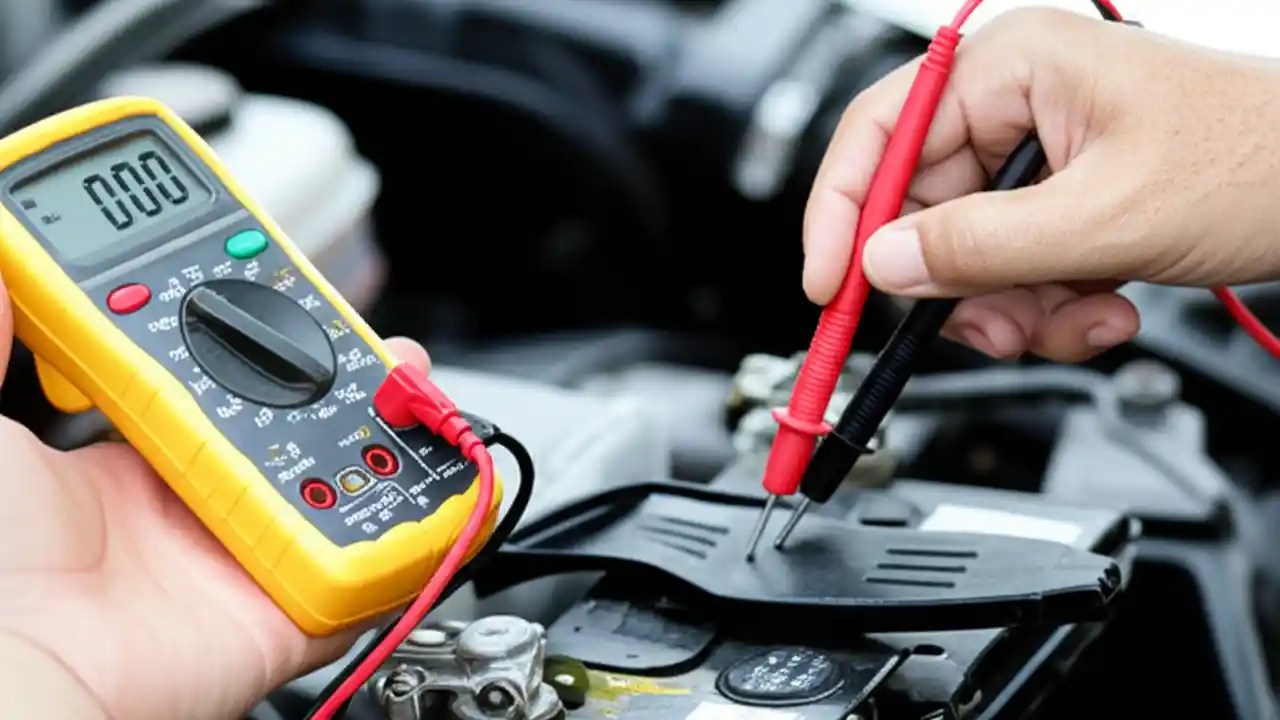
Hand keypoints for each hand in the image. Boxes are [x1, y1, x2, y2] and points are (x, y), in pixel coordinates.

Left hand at [0, 276, 431, 719]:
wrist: (20, 662)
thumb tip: (7, 266)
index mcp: (131, 467)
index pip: (216, 389)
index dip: (262, 343)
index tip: (289, 298)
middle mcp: (195, 514)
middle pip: (292, 439)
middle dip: (345, 388)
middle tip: (371, 348)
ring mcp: (242, 565)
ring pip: (337, 498)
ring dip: (384, 448)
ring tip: (408, 396)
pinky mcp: (282, 616)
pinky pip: (357, 580)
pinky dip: (400, 545)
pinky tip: (422, 491)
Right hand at [803, 8, 1279, 361]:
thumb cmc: (1263, 160)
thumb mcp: (1102, 218)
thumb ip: (978, 247)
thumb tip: (882, 266)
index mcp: (1014, 64)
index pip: (882, 133)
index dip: (843, 214)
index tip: (828, 286)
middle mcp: (1017, 100)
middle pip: (924, 209)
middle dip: (961, 285)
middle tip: (994, 326)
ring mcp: (1042, 151)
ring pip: (969, 253)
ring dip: (1015, 307)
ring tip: (1079, 315)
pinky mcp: (1064, 196)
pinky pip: (1014, 266)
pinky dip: (1047, 305)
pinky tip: (1101, 308)